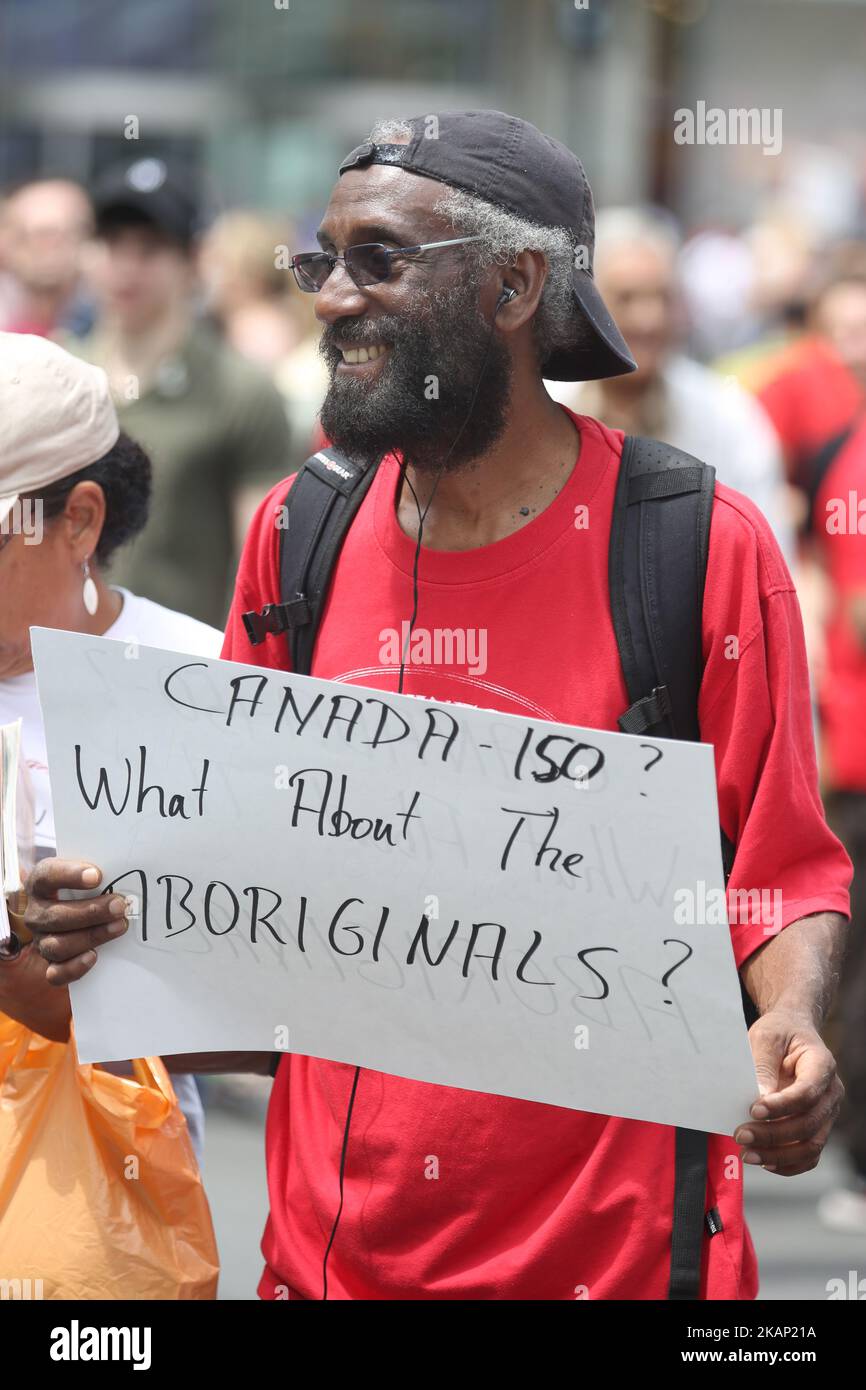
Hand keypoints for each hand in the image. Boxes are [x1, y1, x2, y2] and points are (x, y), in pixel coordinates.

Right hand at [24, 859, 128, 986]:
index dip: (69, 875)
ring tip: (119, 926)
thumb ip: (101, 871)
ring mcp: (41, 941)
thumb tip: (125, 872)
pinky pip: (55, 974)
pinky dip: (73, 968)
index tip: (96, 876)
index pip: (46, 876)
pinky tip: (93, 956)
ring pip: (56, 946)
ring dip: (91, 936)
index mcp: (40, 884)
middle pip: (55, 916)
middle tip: (119, 906)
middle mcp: (36, 914)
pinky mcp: (51, 964)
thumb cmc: (89, 889)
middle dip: (91, 912)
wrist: (82, 916)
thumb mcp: (90, 875)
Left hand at [735, 1009, 842, 1175]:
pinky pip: (809, 1155)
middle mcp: (831, 1093)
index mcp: (822, 1065)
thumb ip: (763, 1065)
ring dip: (779, 1155)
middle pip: (809, 1124)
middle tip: (741, 1136)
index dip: (782, 1106)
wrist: (792, 1032)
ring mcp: (827, 1113)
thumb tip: (760, 1097)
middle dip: (773, 1135)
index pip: (807, 1093)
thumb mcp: (766, 1036)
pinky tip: (765, 1162)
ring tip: (748, 1155)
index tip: (753, 1110)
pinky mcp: (817, 1128)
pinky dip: (789, 1164)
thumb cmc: (779, 1032)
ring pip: (811, 1145)